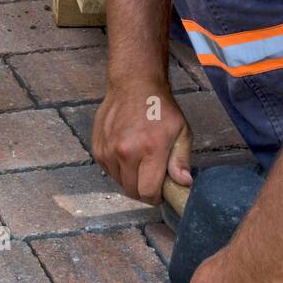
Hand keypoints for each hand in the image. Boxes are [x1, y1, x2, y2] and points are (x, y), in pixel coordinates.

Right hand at [92, 80, 192, 204]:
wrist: (133, 85)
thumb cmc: (160, 108)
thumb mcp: (182, 131)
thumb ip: (181, 160)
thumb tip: (184, 183)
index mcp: (150, 149)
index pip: (148, 191)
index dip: (155, 197)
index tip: (160, 192)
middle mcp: (125, 152)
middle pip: (132, 191)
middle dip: (144, 191)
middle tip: (152, 179)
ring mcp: (108, 150)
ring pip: (119, 182)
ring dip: (130, 180)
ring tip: (140, 163)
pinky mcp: (98, 148)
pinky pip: (108, 171)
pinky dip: (118, 170)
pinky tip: (127, 156)